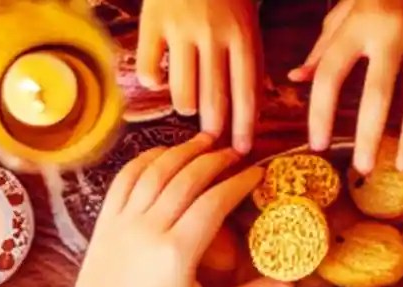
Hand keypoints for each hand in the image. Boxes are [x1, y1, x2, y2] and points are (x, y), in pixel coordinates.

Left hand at [63, 134, 290, 286]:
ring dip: (183, 151)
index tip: (257, 173)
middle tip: (236, 153)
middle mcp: (149, 228)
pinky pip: (126, 177)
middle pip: (187, 178)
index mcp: (177, 252)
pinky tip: (165, 153)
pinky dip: (147, 159)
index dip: (238, 183)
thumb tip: (289, 284)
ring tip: (206, 141)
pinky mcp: (106, 219)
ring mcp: (124, 220)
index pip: (214, 202)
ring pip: (156, 171)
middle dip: (215, 160)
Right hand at [137, 0, 259, 151]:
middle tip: (213, 140)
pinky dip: (153, 83)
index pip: (247, 92)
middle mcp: (213, 35)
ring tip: (190, 104)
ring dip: (187, 106)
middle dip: (215, 128)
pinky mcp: (151, 23)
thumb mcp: (248, 20)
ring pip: (181, 93)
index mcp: (243, 35)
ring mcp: (181, 29)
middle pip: (214, 99)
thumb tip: (254, 107)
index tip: (243, 150)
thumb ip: (250, 59)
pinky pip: (148, 70)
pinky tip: (160, 80)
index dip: (245, 126)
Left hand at [288, 0, 402, 173]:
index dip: (320, 112)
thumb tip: (296, 80)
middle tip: (361, 167)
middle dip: (369, 135)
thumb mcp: (344, 9)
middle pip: (378, 95)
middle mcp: (390, 36)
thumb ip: (322, 46)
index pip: (331, 75)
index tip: (316, 143)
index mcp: (358, 26)